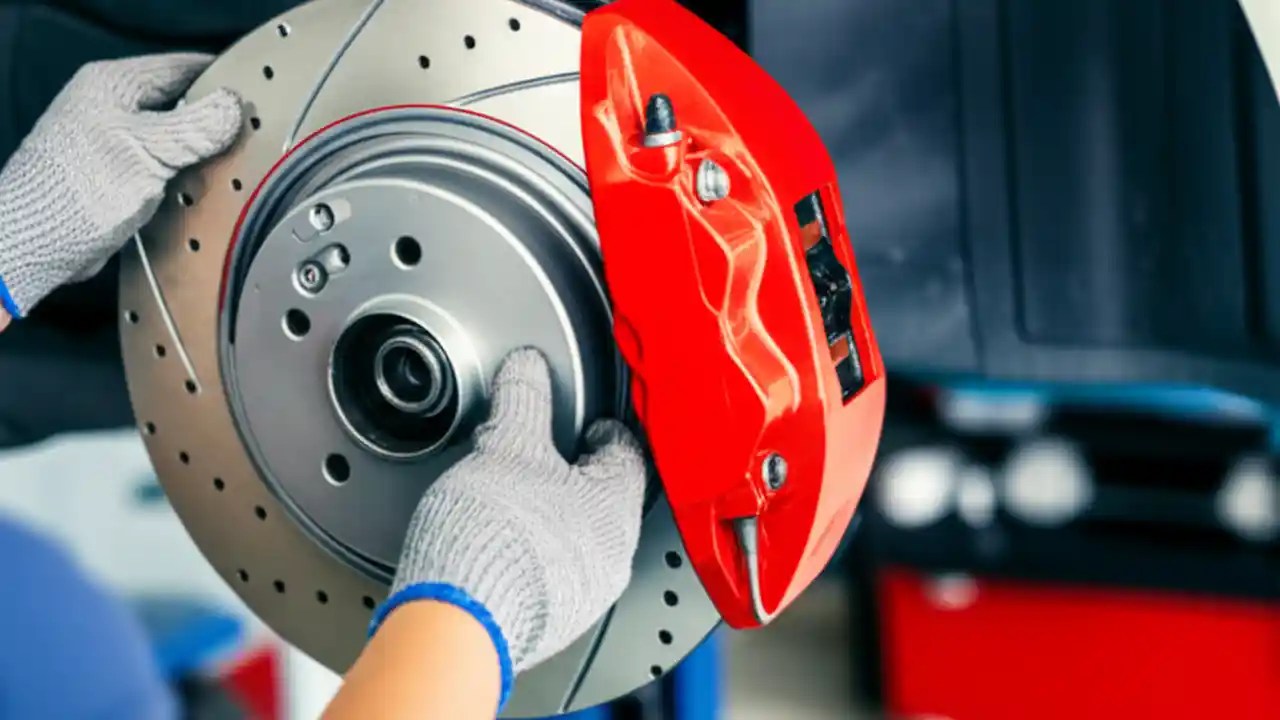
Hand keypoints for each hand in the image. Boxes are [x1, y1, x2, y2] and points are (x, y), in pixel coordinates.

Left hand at [0, 53, 241, 317]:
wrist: (39, 242)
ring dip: (201, 152)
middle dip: (215, 120)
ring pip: (174, 138)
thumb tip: (235, 105)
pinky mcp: (117, 174)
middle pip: (180, 103)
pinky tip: (205, 188)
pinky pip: (163, 166)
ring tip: (237, 163)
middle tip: (255, 134)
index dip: (221, 78)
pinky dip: (184, 175)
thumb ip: (197, 126)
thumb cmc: (84, 187)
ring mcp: (113, 141)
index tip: (258, 95)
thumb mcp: (149, 150)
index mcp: (113, 84)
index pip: (181, 67)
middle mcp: (111, 106)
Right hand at [373, 349, 646, 707]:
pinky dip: (535, 554)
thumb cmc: (494, 538)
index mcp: (617, 506)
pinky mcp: (551, 622)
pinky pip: (553, 576)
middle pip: (606, 499)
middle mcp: (613, 556)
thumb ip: (523, 399)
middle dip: (577, 475)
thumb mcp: (506, 445)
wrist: (459, 620)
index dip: (603, 430)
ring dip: (555, 517)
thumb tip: (528, 366)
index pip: (627, 454)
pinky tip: (504, 544)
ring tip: (519, 498)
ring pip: (581, 540)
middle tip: (548, 456)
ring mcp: (584, 594)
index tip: (589, 423)